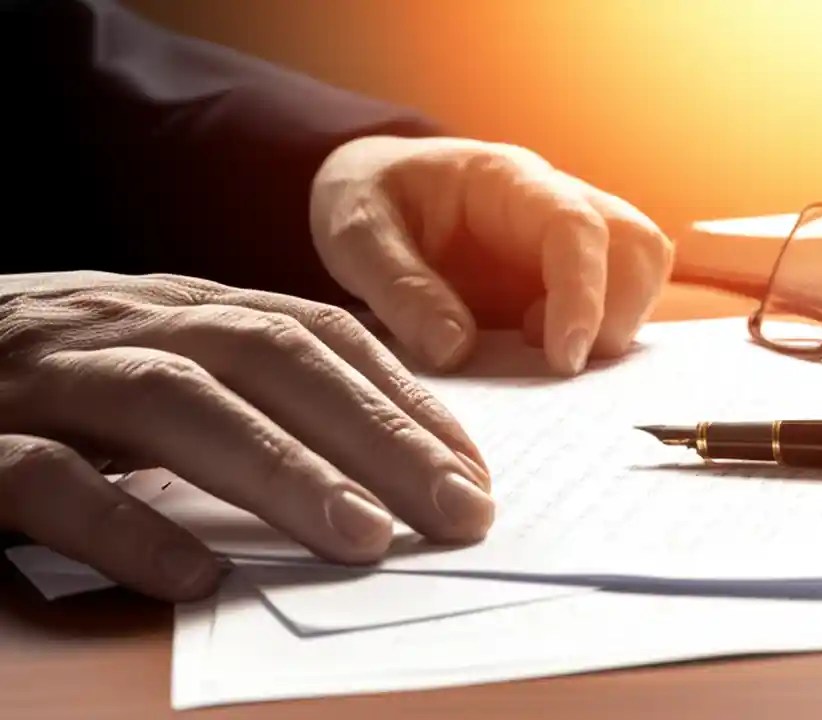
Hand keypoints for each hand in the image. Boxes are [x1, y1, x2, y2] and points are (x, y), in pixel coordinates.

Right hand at [0, 272, 492, 601]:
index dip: (401, 397)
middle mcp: (120, 325)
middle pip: (270, 360)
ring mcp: (40, 377)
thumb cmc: (41, 377)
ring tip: (367, 541)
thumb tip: (373, 455)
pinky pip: (42, 477)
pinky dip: (124, 524)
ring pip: (175, 403)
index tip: (472, 467)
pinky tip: (195, 579)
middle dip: (379, 436)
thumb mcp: (150, 362)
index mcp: (175, 308)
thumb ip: (241, 391)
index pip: (313, 334)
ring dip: (282, 470)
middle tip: (462, 512)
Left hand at [309, 137, 674, 375]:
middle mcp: (557, 203)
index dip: (583, 293)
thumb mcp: (356, 235)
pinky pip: (618, 302)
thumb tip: (455, 350)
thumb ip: (399, 288)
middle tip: (555, 361)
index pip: (578, 226)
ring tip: (543, 353)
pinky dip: (600, 336)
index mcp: (508, 181)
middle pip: (638, 246)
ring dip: (616, 325)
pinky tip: (543, 355)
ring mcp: (571, 241)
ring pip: (642, 272)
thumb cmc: (369, 200)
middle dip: (617, 314)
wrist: (376, 190)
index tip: (562, 358)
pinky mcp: (571, 277)